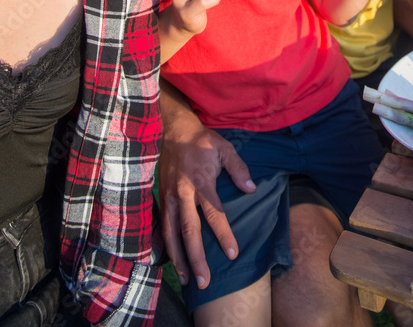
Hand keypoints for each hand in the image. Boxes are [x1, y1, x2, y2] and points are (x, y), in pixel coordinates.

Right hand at [159, 88, 255, 289]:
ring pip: (172, 234)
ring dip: (179, 258)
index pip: (214, 213)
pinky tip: (172, 261)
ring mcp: (169, 198)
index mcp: (201, 181)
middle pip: (189, 231)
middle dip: (196, 258)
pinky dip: (166, 246)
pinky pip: (163, 227)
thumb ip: (238, 169)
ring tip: (188, 279)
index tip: (232, 254)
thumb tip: (251, 189)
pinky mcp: (161, 199)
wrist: (173, 130)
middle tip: (204, 282)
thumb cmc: (202, 141)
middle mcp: (182, 194)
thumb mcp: (224, 148)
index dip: (223, 234)